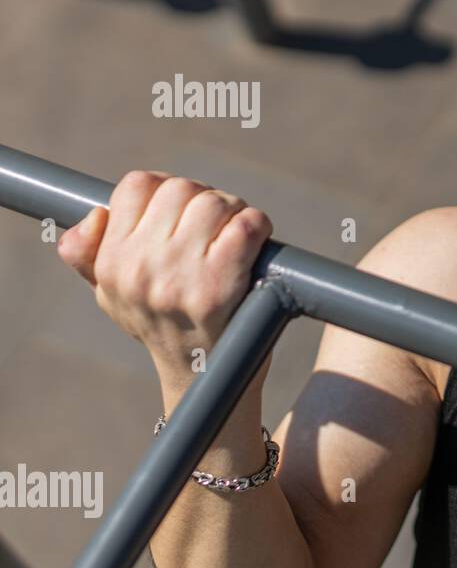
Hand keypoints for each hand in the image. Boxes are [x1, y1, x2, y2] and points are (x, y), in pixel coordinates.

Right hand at [56, 170, 274, 392]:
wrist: (201, 381)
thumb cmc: (162, 327)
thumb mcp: (111, 296)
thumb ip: (88, 254)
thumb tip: (93, 214)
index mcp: (111, 263)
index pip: (136, 186)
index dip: (166, 190)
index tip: (182, 212)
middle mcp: (139, 268)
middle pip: (180, 188)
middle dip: (206, 198)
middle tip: (217, 223)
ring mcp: (179, 278)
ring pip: (213, 203)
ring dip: (234, 210)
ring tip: (236, 232)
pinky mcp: (221, 288)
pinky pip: (245, 226)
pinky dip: (257, 225)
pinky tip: (255, 240)